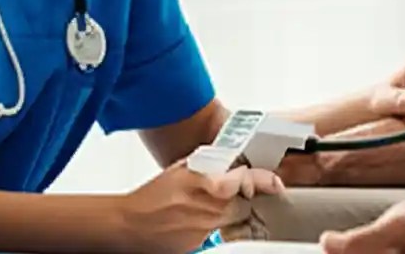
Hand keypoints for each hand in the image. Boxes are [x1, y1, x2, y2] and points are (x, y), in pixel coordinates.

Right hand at [121, 161, 283, 252]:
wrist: (131, 225)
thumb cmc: (152, 196)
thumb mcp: (181, 169)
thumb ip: (209, 163)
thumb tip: (230, 160)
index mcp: (205, 182)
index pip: (246, 180)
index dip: (262, 181)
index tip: (272, 183)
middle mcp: (210, 207)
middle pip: (247, 204)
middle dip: (248, 198)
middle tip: (243, 194)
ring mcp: (207, 228)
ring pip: (239, 222)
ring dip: (238, 214)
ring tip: (224, 208)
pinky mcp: (203, 245)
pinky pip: (225, 236)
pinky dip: (224, 229)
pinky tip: (211, 222)